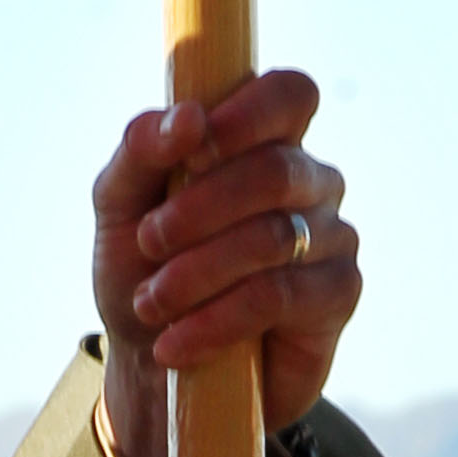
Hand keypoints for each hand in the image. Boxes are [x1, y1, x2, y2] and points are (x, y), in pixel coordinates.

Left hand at [91, 72, 360, 456]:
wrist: (152, 362)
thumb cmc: (143, 268)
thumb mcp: (120, 205)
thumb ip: (141, 151)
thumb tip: (189, 117)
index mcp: (265, 140)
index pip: (290, 94)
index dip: (246, 115)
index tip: (191, 152)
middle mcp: (310, 180)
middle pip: (275, 169)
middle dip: (197, 209)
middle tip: (148, 242)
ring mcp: (333, 236)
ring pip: (273, 237)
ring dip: (195, 272)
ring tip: (151, 303)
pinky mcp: (338, 296)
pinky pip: (280, 296)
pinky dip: (215, 320)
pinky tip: (176, 343)